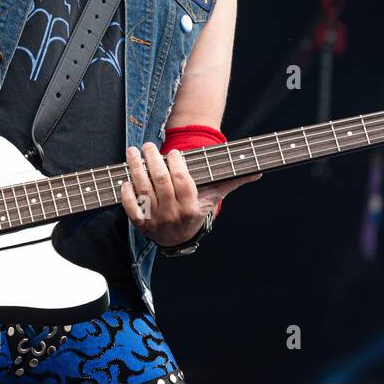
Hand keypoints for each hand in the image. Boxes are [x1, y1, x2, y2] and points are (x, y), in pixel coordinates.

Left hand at [120, 142, 261, 247]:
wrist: (178, 239)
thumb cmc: (196, 210)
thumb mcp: (213, 198)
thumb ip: (232, 182)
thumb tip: (258, 172)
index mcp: (191, 207)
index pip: (182, 181)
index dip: (176, 164)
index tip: (173, 152)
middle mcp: (173, 214)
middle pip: (161, 182)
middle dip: (153, 161)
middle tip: (148, 145)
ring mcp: (156, 220)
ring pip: (144, 191)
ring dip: (135, 169)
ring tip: (132, 151)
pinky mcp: (141, 224)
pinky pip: (130, 208)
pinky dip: (126, 194)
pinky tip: (125, 179)